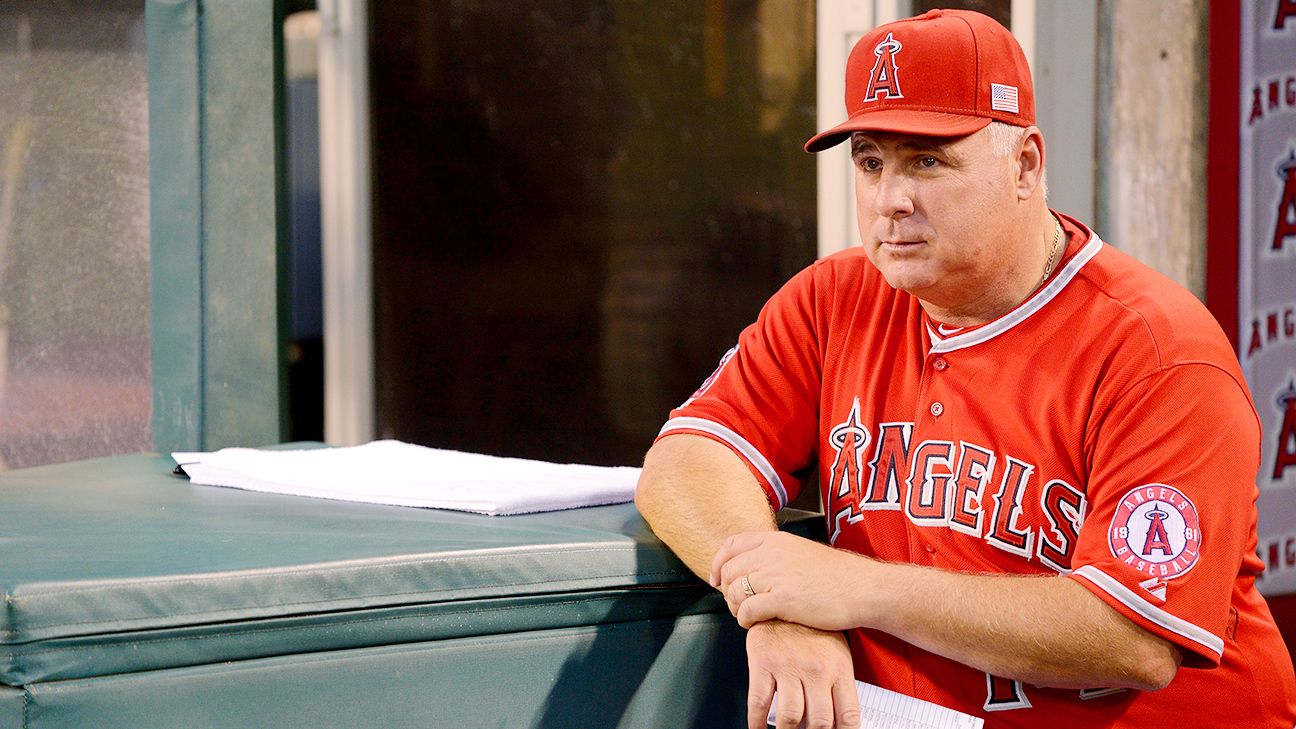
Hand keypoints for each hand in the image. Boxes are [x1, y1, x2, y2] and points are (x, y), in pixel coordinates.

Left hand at [710, 531, 870, 629]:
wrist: (863, 588)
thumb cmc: (838, 576)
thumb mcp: (801, 551)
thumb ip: (775, 555)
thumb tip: (752, 567)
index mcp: (776, 540)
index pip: (731, 545)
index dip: (718, 563)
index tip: (715, 579)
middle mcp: (772, 553)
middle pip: (729, 571)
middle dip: (727, 591)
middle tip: (737, 604)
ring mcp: (776, 575)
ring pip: (734, 592)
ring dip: (735, 607)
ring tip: (747, 615)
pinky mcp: (783, 599)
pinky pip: (747, 610)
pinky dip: (745, 619)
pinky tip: (754, 623)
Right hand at [745, 620, 860, 728]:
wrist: (784, 595)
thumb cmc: (811, 627)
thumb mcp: (837, 651)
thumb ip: (839, 684)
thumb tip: (839, 720)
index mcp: (838, 669)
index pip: (847, 716)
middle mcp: (815, 670)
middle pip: (819, 722)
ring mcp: (788, 667)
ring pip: (791, 717)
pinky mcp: (763, 663)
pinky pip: (759, 702)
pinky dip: (757, 722)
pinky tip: (759, 728)